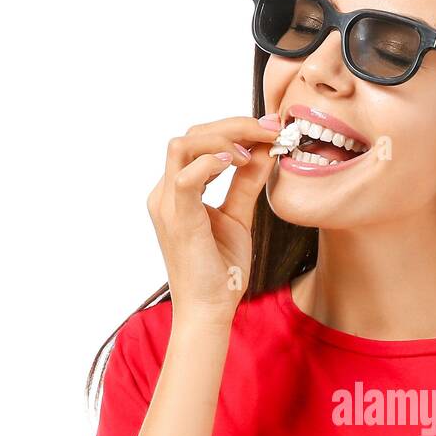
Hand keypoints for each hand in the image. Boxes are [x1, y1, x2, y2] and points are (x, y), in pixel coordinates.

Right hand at [145, 115, 281, 326]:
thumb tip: (264, 151)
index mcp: (177, 191)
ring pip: (183, 145)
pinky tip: (237, 161)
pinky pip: (185, 177)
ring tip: (253, 150)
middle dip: (233, 126)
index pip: (198, 142)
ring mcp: (167, 205)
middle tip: (270, 128)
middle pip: (190, 136)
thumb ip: (247, 184)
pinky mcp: (178, 219)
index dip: (234, 129)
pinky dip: (210, 162)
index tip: (270, 129)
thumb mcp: (239, 217)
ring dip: (223, 138)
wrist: (209, 309)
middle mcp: (165, 193)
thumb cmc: (220, 271)